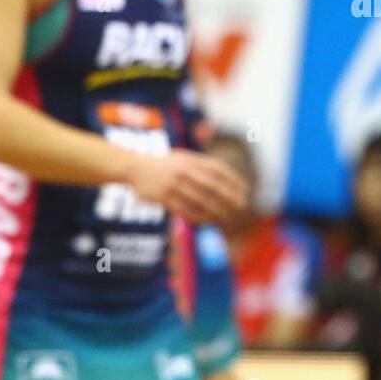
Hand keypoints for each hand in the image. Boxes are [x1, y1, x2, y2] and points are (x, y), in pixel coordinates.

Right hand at [130, 149, 246, 223]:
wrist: (135, 168)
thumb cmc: (165, 165)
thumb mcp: (184, 158)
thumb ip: (203, 166)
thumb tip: (228, 178)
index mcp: (192, 160)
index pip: (219, 170)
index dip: (234, 181)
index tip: (245, 191)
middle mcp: (184, 171)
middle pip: (212, 186)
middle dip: (229, 197)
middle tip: (241, 206)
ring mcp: (174, 184)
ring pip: (200, 200)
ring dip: (216, 211)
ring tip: (226, 217)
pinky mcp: (163, 197)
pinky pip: (185, 210)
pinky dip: (198, 216)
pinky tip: (207, 221)